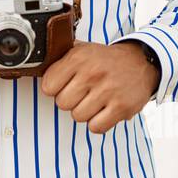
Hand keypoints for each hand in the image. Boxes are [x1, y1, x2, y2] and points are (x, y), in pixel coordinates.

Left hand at [39, 41, 159, 134]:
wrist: (142, 62)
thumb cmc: (106, 60)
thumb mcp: (81, 49)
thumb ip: (59, 58)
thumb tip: (35, 66)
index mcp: (78, 58)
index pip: (48, 86)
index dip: (54, 88)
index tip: (64, 85)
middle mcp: (92, 73)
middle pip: (62, 104)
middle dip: (70, 101)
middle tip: (82, 93)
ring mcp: (108, 90)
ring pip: (77, 116)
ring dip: (84, 112)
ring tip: (94, 100)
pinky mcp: (122, 107)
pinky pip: (96, 127)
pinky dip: (98, 123)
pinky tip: (104, 110)